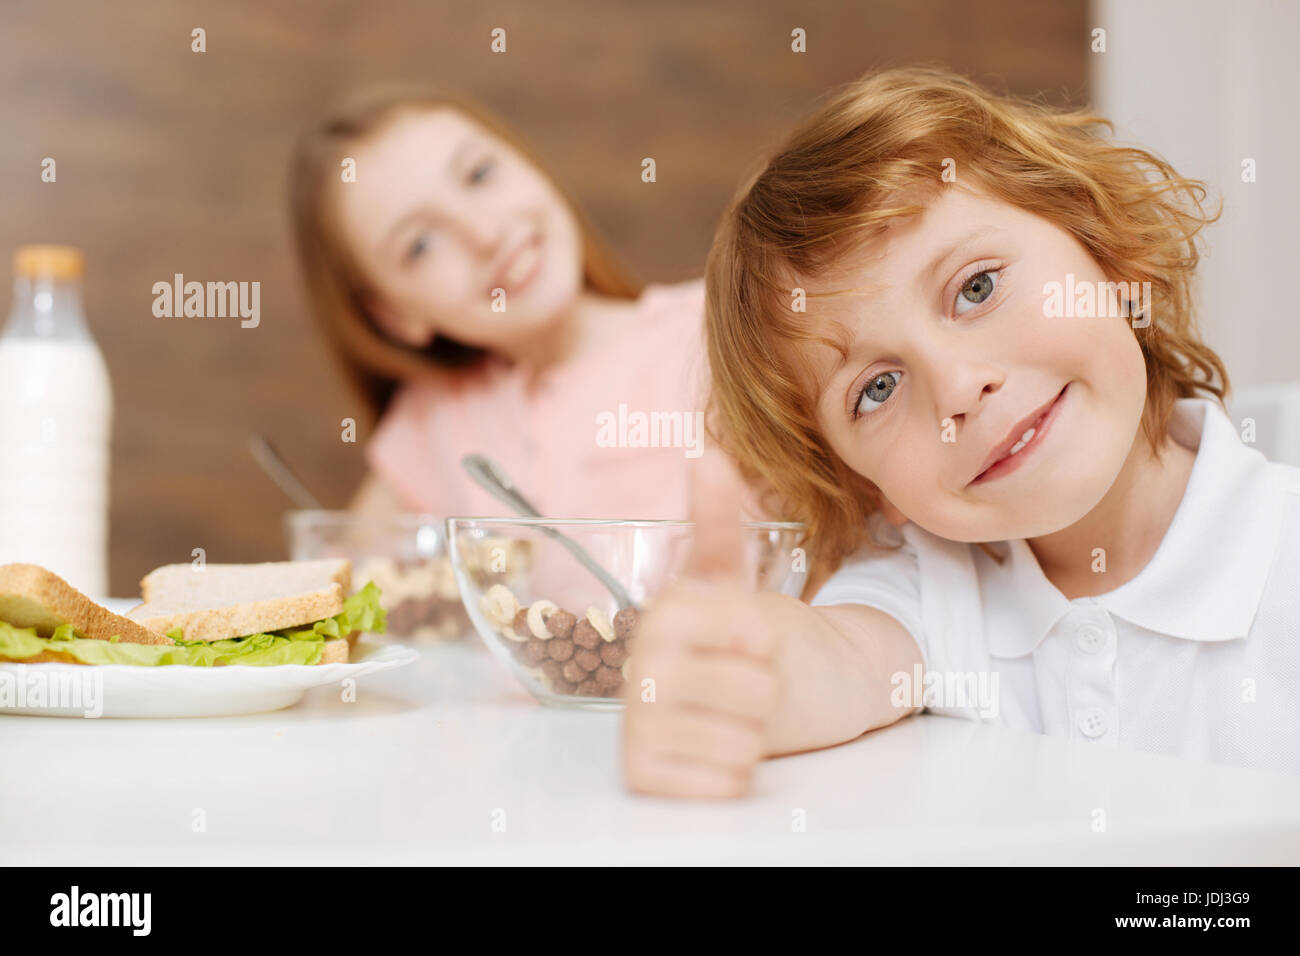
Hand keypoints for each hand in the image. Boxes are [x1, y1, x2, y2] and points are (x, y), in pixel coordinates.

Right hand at [621, 451, 781, 798]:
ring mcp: (635, 726)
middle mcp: (637, 670)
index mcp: (662, 616)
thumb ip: (719, 521)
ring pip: (746, 740)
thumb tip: (707, 454)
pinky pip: (725, 783)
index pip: (751, 635)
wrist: (729, 704)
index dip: (766, 640)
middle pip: (756, 692)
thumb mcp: (731, 581)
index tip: (746, 639)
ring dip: (753, 734)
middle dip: (764, 692)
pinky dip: (735, 775)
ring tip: (728, 718)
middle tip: (738, 684)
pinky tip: (713, 754)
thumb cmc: (736, 643)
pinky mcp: (642, 776)